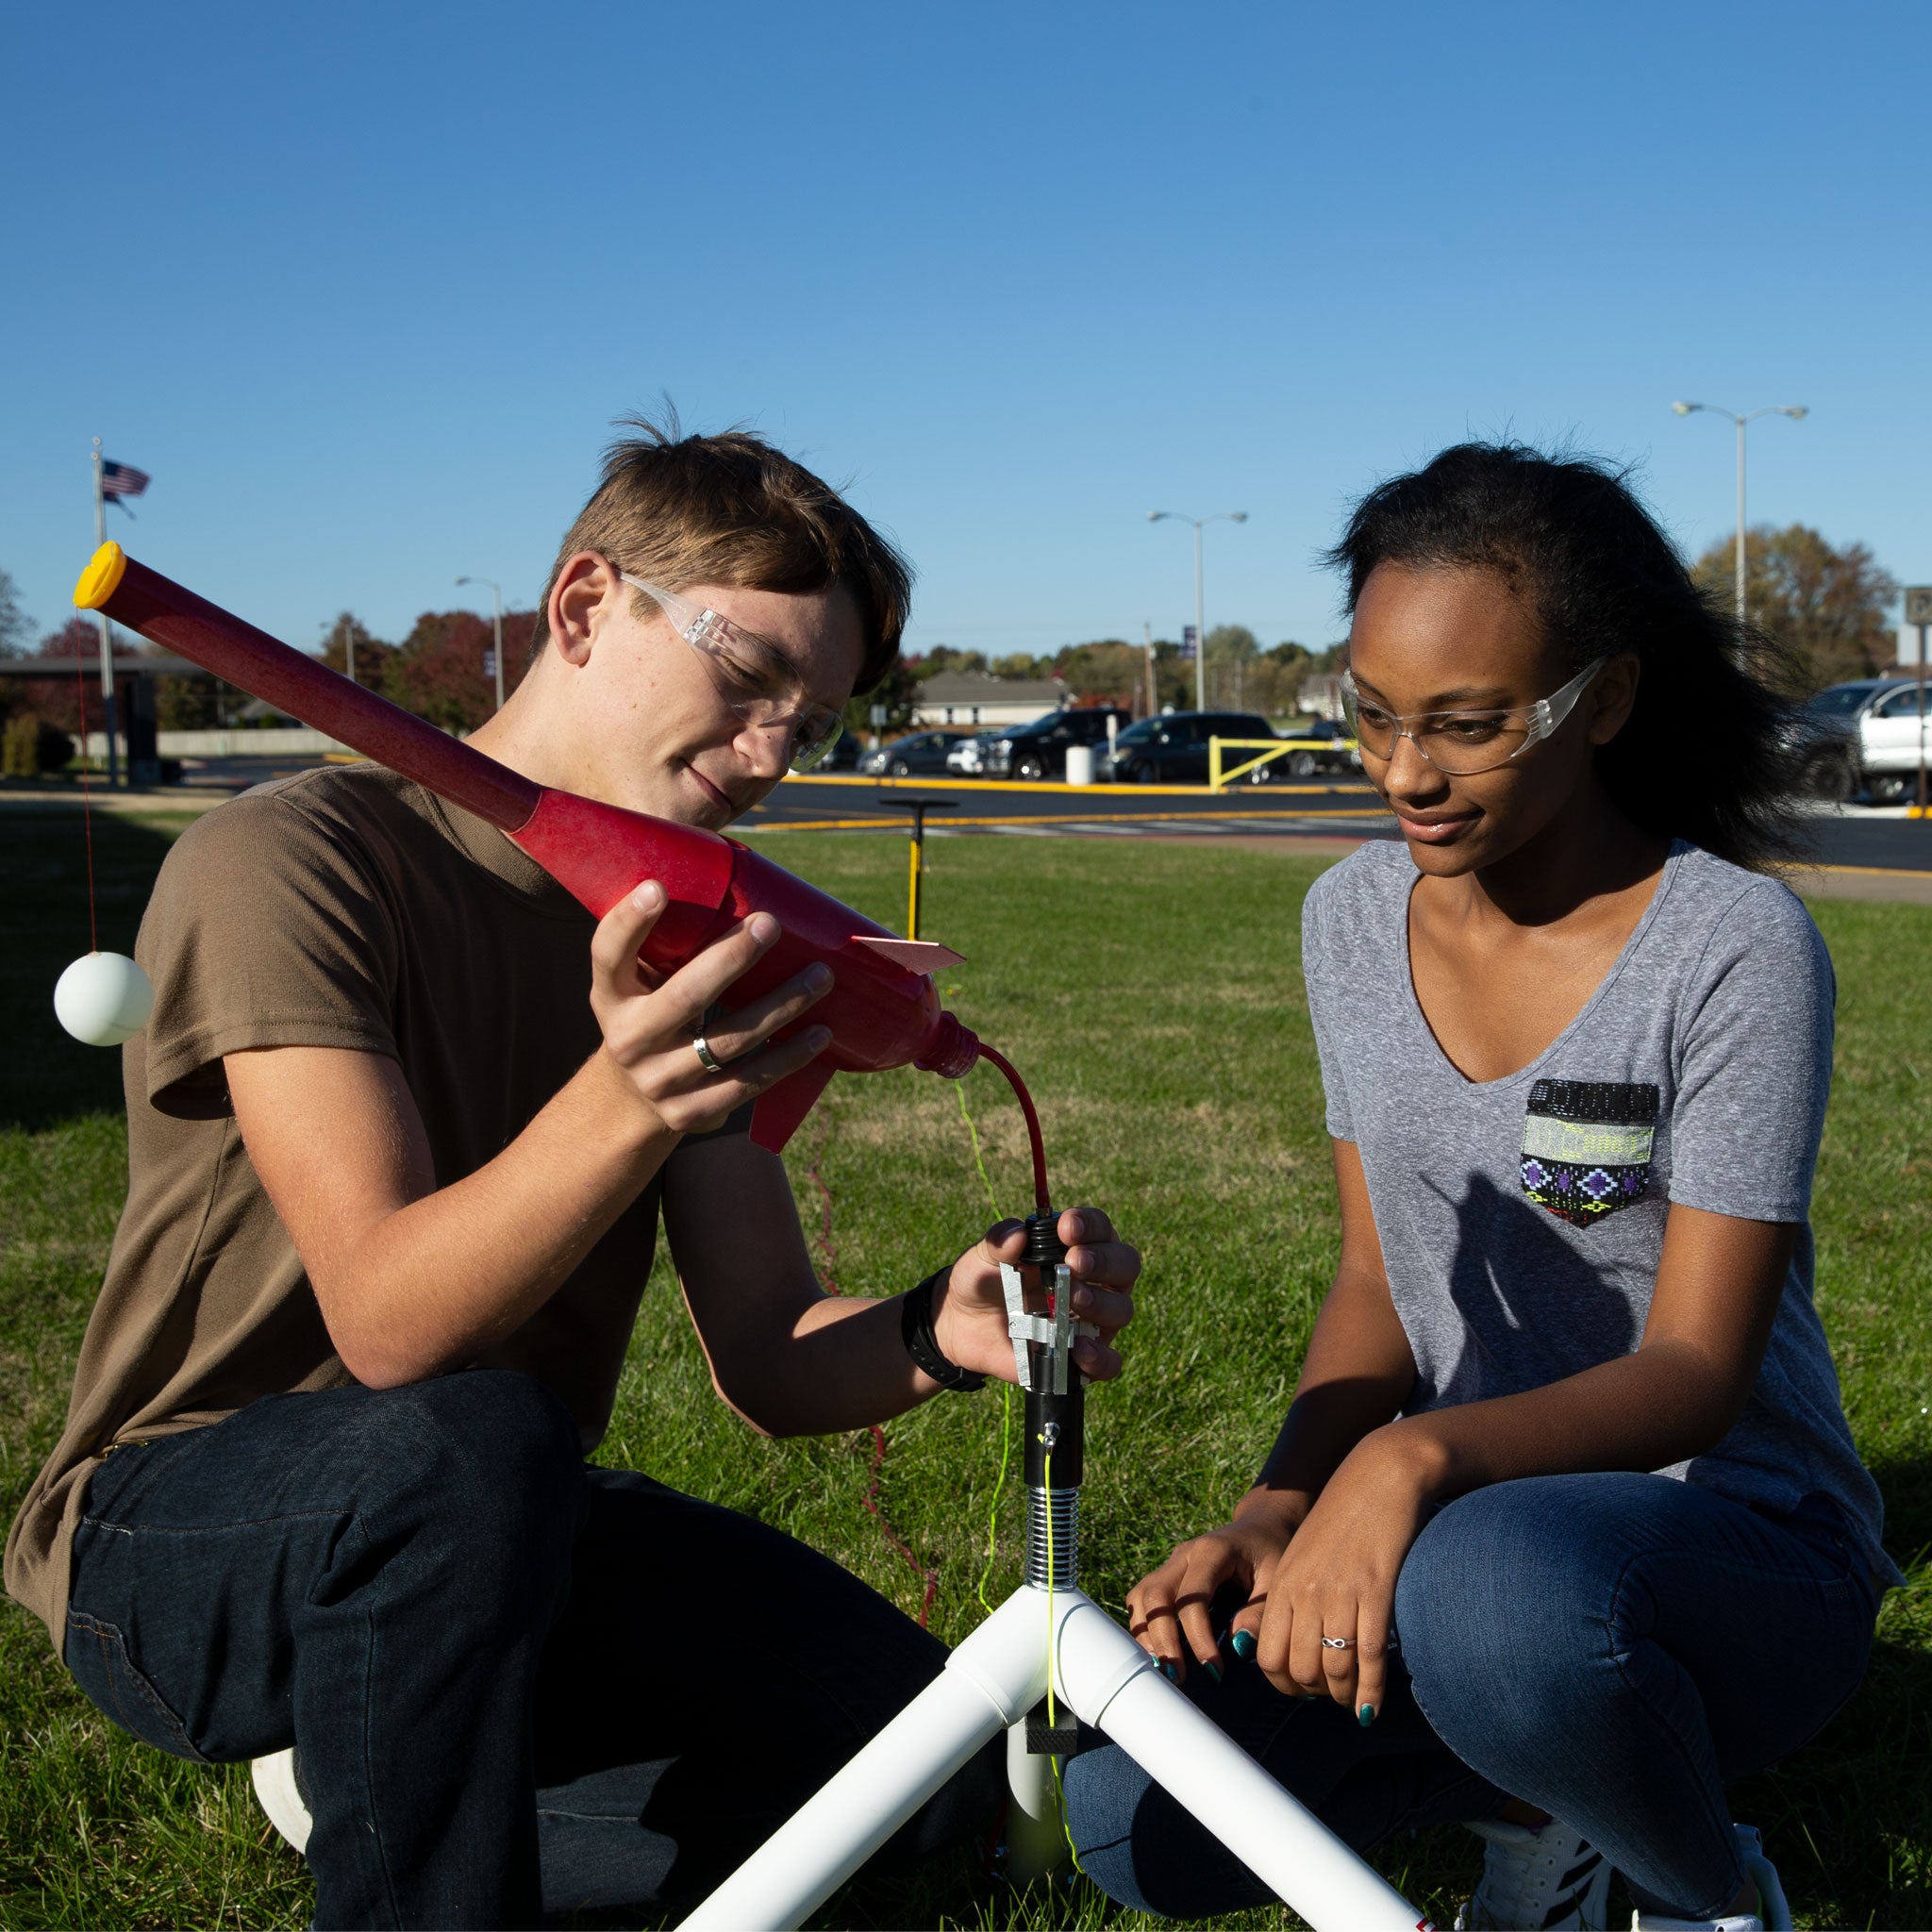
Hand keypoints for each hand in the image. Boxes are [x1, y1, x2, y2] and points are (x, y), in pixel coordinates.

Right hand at [589, 882, 832, 1136]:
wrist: (635, 1097)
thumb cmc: (654, 1013)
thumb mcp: (641, 983)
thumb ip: (670, 946)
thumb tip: (740, 881)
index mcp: (611, 996)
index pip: (609, 954)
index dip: (629, 923)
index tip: (657, 887)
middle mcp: (628, 1039)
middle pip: (686, 997)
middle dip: (731, 959)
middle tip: (770, 925)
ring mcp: (659, 1080)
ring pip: (731, 1040)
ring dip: (782, 1005)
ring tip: (820, 976)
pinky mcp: (692, 1111)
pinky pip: (749, 1082)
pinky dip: (788, 1056)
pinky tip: (819, 1033)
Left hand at [931, 1207, 1139, 1384]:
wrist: (964, 1327)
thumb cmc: (983, 1281)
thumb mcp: (981, 1258)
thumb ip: (997, 1243)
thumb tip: (1017, 1233)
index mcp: (1075, 1247)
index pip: (1100, 1229)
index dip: (1091, 1224)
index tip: (1068, 1227)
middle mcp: (1093, 1281)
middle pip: (1126, 1265)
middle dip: (1104, 1261)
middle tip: (1074, 1263)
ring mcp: (1091, 1320)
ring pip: (1121, 1310)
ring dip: (1101, 1303)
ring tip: (1072, 1299)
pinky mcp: (1082, 1357)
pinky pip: (1108, 1362)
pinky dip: (1100, 1357)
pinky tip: (1078, 1349)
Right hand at [1124, 1504, 1298, 1686]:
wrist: (1261, 1526)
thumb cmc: (1272, 1552)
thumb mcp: (1276, 1580)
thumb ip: (1259, 1613)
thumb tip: (1238, 1647)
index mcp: (1211, 1551)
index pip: (1192, 1598)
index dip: (1198, 1637)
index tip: (1215, 1670)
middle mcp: (1184, 1554)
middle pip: (1157, 1596)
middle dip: (1163, 1639)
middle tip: (1178, 1676)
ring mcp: (1172, 1563)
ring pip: (1143, 1596)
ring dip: (1147, 1633)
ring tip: (1162, 1667)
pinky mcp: (1168, 1574)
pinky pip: (1143, 1598)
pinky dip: (1143, 1624)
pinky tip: (1155, 1651)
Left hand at [1229, 1427, 1433, 1722]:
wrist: (1379, 1476)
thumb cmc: (1343, 1518)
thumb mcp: (1304, 1555)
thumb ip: (1295, 1597)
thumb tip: (1296, 1647)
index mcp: (1284, 1583)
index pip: (1267, 1656)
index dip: (1283, 1683)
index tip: (1301, 1687)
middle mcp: (1306, 1592)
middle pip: (1299, 1669)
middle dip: (1313, 1694)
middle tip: (1329, 1696)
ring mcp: (1340, 1593)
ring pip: (1334, 1669)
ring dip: (1342, 1696)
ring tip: (1351, 1702)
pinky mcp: (1376, 1590)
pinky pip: (1370, 1655)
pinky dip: (1370, 1690)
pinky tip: (1370, 1710)